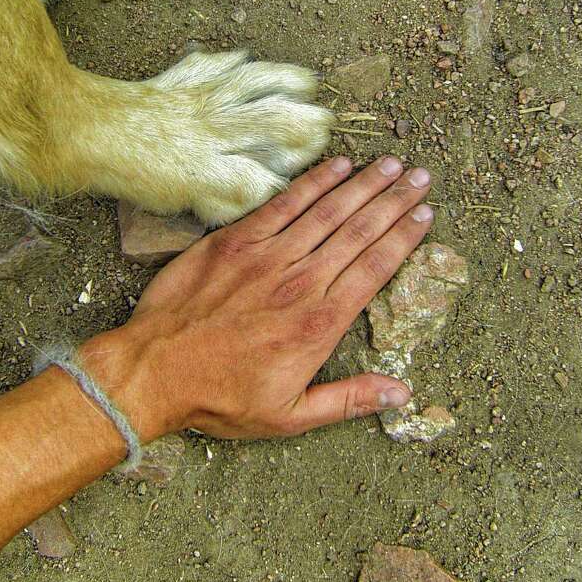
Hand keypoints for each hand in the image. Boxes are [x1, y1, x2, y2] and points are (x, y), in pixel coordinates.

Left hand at [79, 156, 433, 441]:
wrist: (154, 370)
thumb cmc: (219, 398)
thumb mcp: (289, 417)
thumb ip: (349, 400)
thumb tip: (403, 393)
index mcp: (319, 325)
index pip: (375, 268)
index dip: (405, 238)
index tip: (427, 214)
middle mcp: (299, 283)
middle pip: (358, 231)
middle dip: (393, 200)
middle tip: (421, 176)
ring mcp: (265, 257)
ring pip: (325, 211)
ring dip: (361, 184)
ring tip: (390, 164)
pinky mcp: (232, 242)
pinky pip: (281, 204)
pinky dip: (311, 183)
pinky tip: (336, 166)